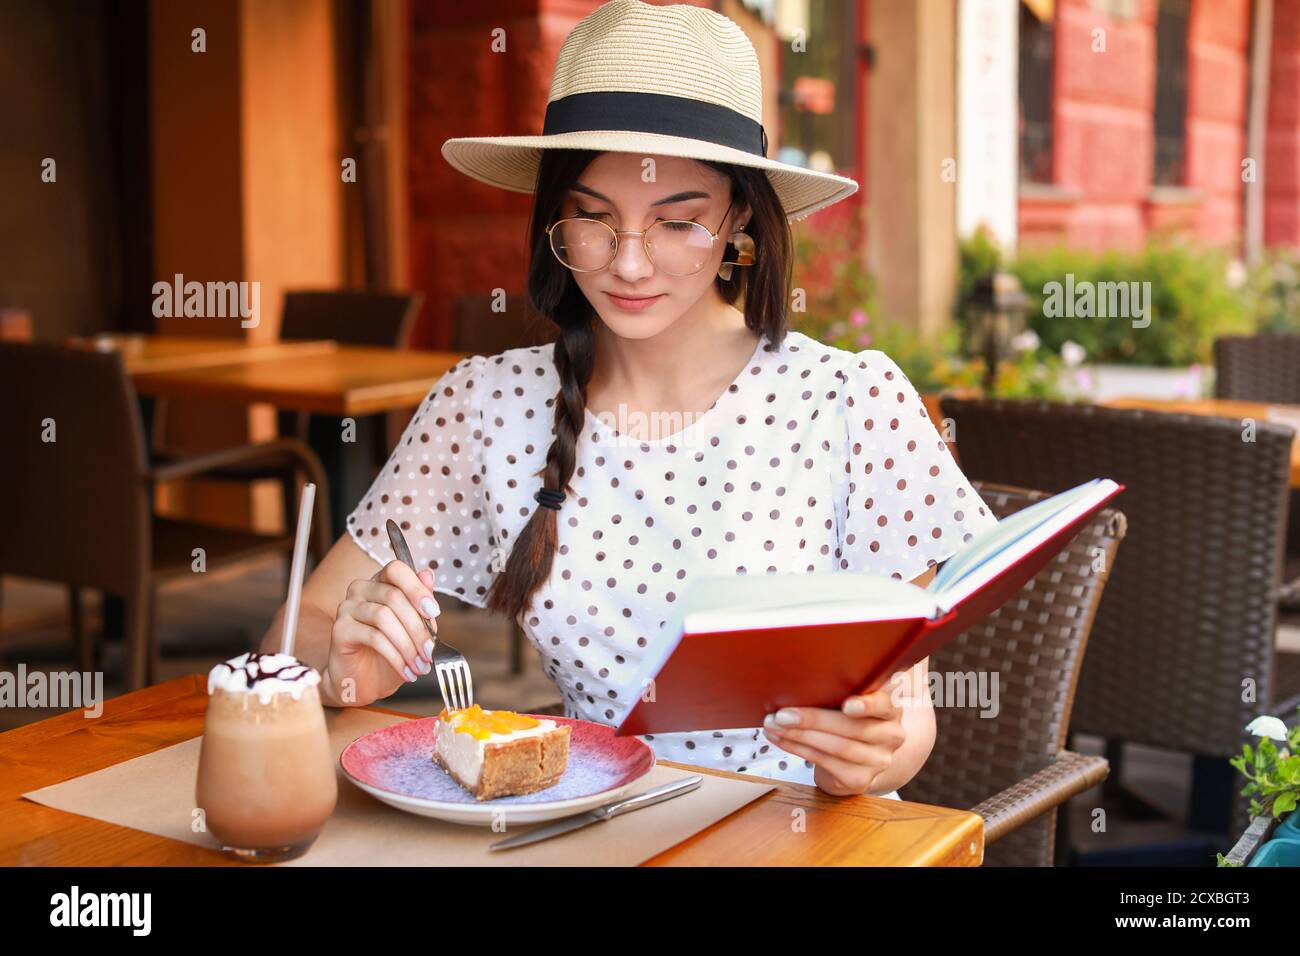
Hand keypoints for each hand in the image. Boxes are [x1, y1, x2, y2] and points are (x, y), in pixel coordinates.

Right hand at [322, 561, 440, 706]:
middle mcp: (361, 589)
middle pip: (394, 596)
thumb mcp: (413, 628)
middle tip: (430, 651)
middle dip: (418, 628)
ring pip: (383, 616)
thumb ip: (420, 603)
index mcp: (380, 582)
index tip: (434, 612)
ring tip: (420, 664)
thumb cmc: (390, 653)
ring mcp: (347, 607)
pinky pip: (373, 637)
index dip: (417, 588)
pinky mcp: (340, 629)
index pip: (396, 569)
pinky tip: (405, 670)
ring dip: (407, 644)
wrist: (365, 682)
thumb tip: (428, 575)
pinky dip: (395, 656)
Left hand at [762, 684, 907, 796]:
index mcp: (892, 709)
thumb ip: (842, 689)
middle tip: (782, 714)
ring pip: (836, 747)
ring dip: (799, 736)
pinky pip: (826, 762)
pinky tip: (782, 740)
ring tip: (774, 726)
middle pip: (851, 728)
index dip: (867, 705)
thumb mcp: (852, 700)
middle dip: (812, 720)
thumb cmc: (848, 720)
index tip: (847, 705)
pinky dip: (799, 749)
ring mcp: (878, 761)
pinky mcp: (860, 780)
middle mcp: (891, 735)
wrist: (860, 759)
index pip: (885, 704)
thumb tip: (800, 678)